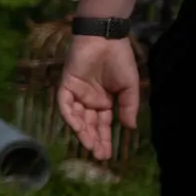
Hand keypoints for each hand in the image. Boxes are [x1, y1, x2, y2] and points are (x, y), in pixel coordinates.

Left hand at [57, 34, 140, 160]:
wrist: (106, 40)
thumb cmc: (120, 61)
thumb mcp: (129, 87)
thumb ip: (128, 107)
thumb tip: (130, 128)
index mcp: (103, 101)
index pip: (102, 125)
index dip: (104, 139)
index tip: (108, 155)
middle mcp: (88, 100)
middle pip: (89, 125)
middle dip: (93, 140)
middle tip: (98, 155)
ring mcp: (76, 93)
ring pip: (76, 117)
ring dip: (82, 132)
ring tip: (90, 146)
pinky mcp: (66, 85)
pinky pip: (64, 104)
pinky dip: (69, 115)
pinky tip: (77, 127)